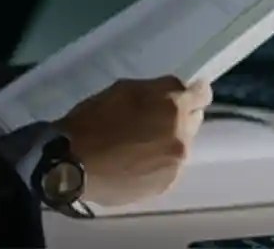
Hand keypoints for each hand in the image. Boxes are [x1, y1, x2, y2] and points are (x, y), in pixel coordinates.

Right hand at [54, 76, 212, 206]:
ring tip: (138, 146)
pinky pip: (169, 168)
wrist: (71, 164)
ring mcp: (175, 163)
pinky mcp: (164, 185)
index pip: (203, 94)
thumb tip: (178, 91)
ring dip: (167, 142)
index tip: (186, 94)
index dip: (194, 92)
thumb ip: (158, 88)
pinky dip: (157, 164)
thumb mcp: (125, 88)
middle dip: (179, 118)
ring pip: (180, 146)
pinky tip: (134, 163)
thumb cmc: (93, 120)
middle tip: (152, 121)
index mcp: (174, 106)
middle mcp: (183, 135)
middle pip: (193, 121)